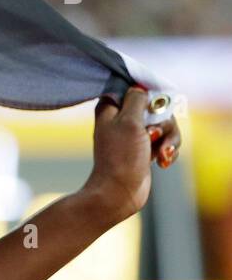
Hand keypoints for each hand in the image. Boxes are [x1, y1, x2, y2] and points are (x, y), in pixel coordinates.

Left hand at [82, 86, 182, 223]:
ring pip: (165, 126)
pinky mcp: (145, 149)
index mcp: (110, 108)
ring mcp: (134, 135)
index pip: (132, 89)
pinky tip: (163, 163)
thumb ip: (136, 100)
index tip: (154, 109)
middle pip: (156, 108)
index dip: (148, 96)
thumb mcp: (129, 122)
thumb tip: (139, 87)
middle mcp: (121, 119)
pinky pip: (165, 142)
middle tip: (154, 136)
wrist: (119, 192)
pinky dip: (168, 151)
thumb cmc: (121, 156)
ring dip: (169, 140)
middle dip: (164, 124)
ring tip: (162, 154)